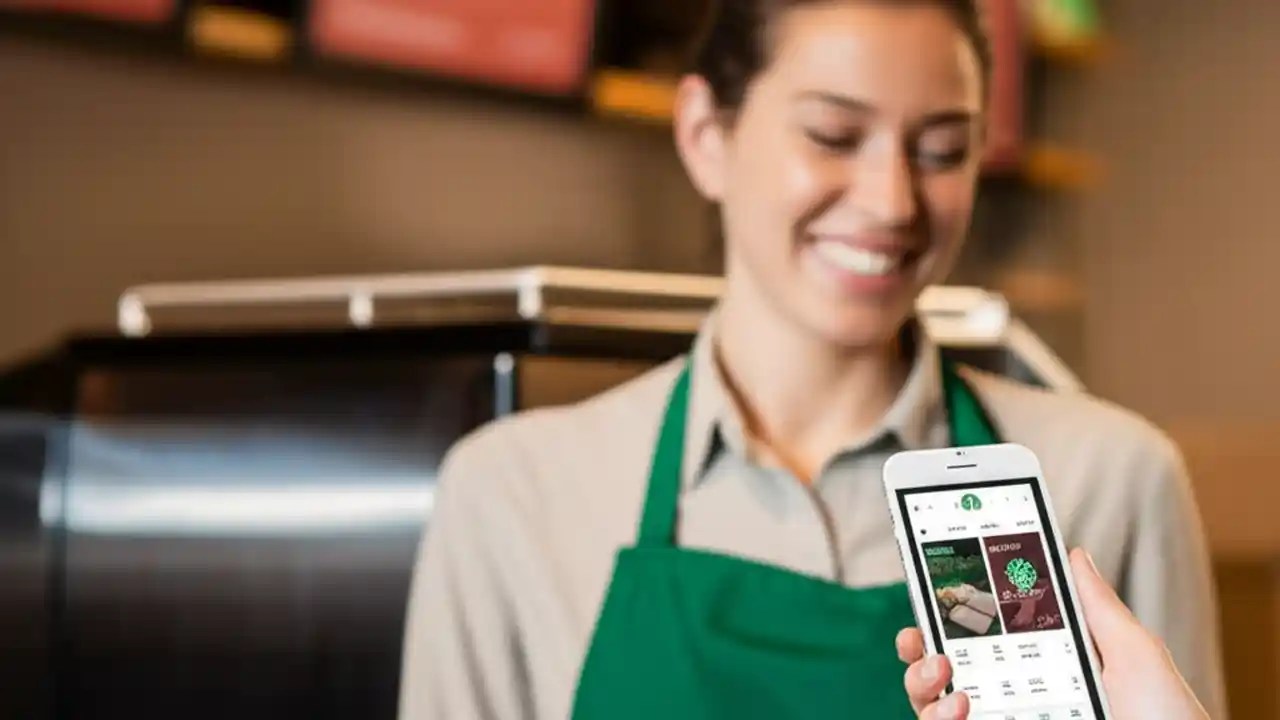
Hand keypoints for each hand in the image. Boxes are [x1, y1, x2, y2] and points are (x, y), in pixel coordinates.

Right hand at [898, 549, 1211, 719]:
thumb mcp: (1135, 656)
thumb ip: (1096, 607)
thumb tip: (1073, 553)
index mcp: (1041, 671)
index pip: (980, 640)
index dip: (944, 615)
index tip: (927, 589)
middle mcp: (1014, 705)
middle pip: (940, 675)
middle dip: (916, 649)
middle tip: (919, 635)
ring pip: (931, 710)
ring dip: (920, 684)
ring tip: (944, 672)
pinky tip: (960, 709)